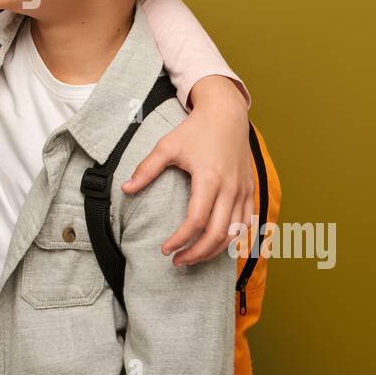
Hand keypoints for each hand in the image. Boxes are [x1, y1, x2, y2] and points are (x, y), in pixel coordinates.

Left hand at [121, 74, 253, 265]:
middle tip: (177, 261)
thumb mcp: (167, 146)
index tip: (164, 249)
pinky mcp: (251, 190)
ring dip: (214, 251)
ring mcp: (244, 190)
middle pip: (217, 235)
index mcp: (209, 178)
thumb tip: (125, 189)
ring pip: (235, 234)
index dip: (179, 240)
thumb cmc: (196, 129)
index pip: (195, 221)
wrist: (227, 113)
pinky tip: (216, 245)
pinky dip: (233, 240)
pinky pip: (246, 224)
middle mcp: (230, 188)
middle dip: (196, 254)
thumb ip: (146, 169)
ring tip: (193, 256)